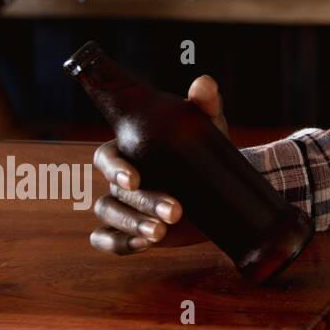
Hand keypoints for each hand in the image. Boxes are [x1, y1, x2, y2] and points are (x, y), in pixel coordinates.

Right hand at [89, 75, 228, 254]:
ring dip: (133, 225)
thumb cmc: (206, 150)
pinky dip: (118, 244)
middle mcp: (122, 178)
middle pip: (114, 192)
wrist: (222, 186)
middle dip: (143, 203)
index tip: (134, 179)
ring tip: (162, 231)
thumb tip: (204, 84)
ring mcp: (125, 205)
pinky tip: (144, 245)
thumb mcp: (209, 126)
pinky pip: (107, 239)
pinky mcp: (132, 230)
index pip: (107, 157)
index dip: (116, 168)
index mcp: (130, 150)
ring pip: (109, 215)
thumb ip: (206, 103)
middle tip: (175, 212)